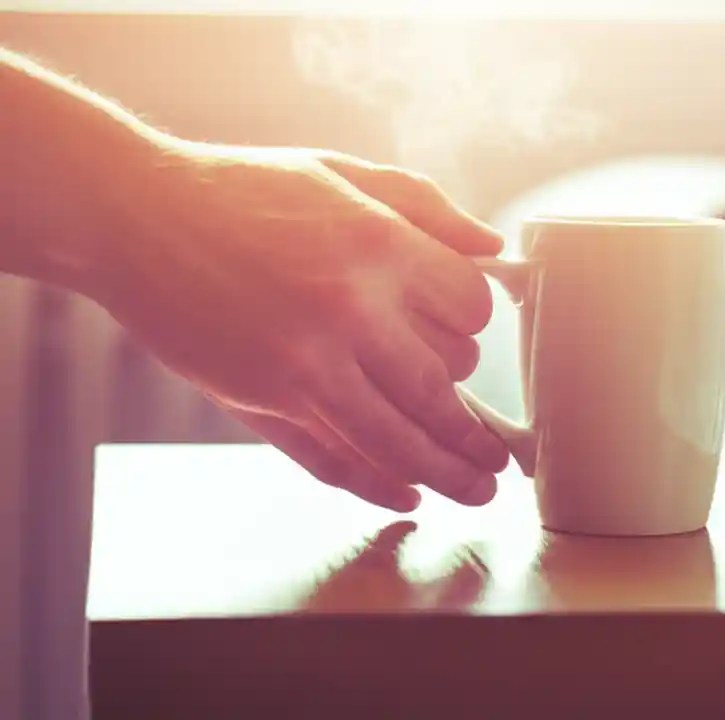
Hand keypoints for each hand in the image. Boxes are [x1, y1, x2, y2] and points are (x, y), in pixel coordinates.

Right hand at [94, 140, 509, 511]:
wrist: (136, 218)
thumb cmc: (247, 191)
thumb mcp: (343, 174)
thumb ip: (426, 206)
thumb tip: (493, 245)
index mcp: (379, 245)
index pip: (469, 309)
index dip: (476, 323)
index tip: (463, 332)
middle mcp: (351, 310)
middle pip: (444, 387)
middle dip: (473, 424)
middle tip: (494, 451)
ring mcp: (306, 364)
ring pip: (401, 439)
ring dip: (449, 473)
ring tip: (478, 490)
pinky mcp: (264, 400)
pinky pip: (334, 457)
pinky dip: (377, 484)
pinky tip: (407, 494)